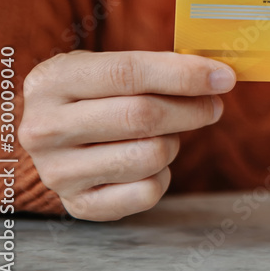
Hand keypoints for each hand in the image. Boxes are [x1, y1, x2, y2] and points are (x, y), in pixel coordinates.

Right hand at [20, 50, 235, 220]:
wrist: (55, 135)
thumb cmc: (95, 93)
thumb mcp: (108, 66)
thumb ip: (157, 66)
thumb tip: (216, 75)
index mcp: (53, 81)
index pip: (127, 73)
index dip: (183, 74)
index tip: (223, 77)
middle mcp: (45, 128)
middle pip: (142, 116)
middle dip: (192, 109)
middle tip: (213, 105)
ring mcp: (58, 171)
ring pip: (150, 155)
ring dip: (174, 143)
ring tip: (165, 133)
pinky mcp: (79, 204)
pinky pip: (147, 192)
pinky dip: (163, 175)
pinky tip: (151, 162)